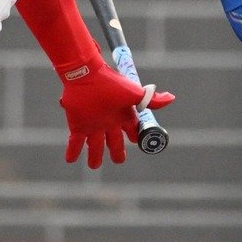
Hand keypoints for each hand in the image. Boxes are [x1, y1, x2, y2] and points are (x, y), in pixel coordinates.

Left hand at [58, 62, 173, 168]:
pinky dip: (72, 152)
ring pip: (94, 147)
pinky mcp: (78, 126)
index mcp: (123, 116)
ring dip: (94, 157)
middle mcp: (108, 123)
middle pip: (114, 143)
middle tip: (118, 160)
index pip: (131, 132)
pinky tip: (70, 160)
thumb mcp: (134, 93)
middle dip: (116, 153)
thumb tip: (172, 98)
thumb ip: (152, 99)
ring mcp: (93, 126)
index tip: (136, 141)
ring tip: (93, 165)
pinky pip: (74, 143)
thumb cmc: (111, 83)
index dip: (134, 138)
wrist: (88, 75)